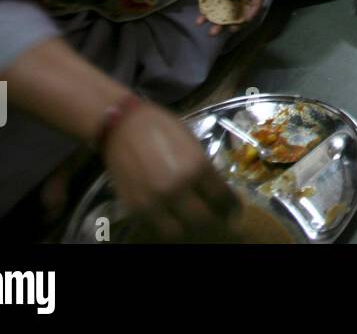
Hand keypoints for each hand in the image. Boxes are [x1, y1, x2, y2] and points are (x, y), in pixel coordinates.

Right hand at [102, 100, 239, 240]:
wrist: (122, 125)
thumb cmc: (161, 127)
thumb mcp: (193, 143)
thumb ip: (204, 168)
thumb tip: (217, 189)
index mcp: (197, 166)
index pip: (222, 197)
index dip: (231, 206)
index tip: (234, 209)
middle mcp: (177, 187)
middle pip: (203, 219)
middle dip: (214, 221)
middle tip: (218, 219)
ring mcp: (154, 200)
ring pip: (178, 231)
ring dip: (189, 228)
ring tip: (194, 221)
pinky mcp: (135, 207)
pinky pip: (156, 227)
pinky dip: (167, 225)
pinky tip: (173, 217)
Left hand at [177, 0, 263, 35]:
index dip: (253, 10)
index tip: (244, 19)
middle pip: (240, 7)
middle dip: (234, 20)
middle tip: (226, 29)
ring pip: (224, 9)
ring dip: (219, 21)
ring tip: (211, 32)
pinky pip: (210, 6)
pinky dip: (206, 14)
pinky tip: (200, 21)